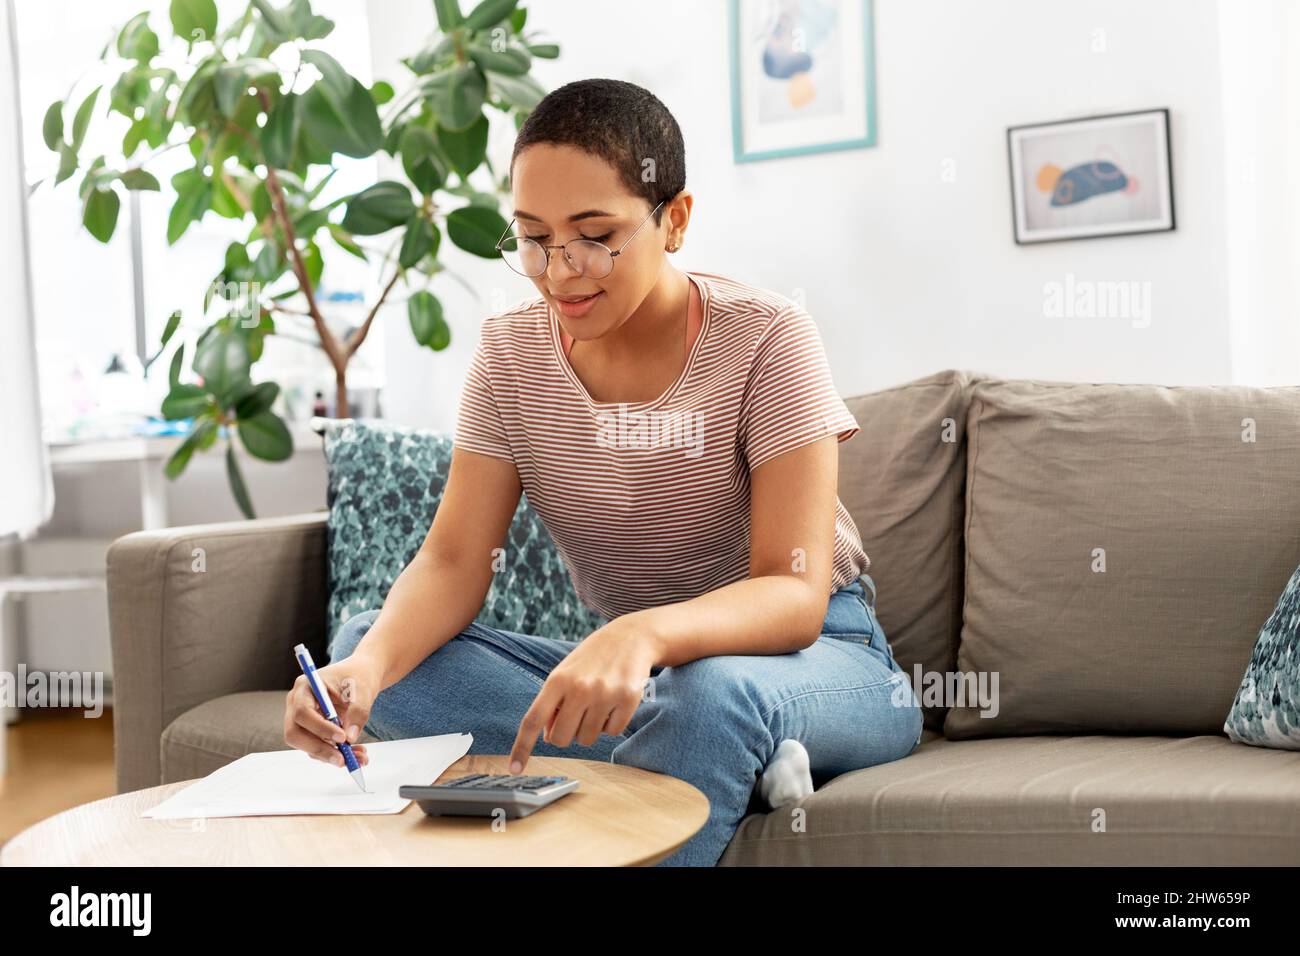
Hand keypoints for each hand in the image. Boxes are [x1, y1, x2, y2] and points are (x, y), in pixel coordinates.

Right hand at [283, 653, 382, 767]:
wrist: (361, 677)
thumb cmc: (359, 677)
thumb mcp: (363, 691)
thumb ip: (358, 712)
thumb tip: (351, 738)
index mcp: (305, 687)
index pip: (303, 712)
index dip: (320, 728)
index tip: (342, 737)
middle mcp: (297, 703)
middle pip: (295, 733)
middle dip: (319, 749)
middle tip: (342, 759)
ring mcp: (302, 719)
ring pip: (306, 745)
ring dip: (331, 755)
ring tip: (359, 757)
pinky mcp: (311, 731)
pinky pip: (318, 747)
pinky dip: (336, 754)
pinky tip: (356, 754)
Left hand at [508, 615, 658, 773]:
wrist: (630, 637)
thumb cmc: (592, 659)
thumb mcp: (565, 673)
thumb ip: (552, 703)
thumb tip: (547, 736)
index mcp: (558, 680)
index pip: (533, 719)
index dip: (522, 746)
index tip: (515, 768)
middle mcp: (580, 688)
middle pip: (561, 739)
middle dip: (566, 734)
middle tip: (575, 716)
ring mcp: (605, 695)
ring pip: (587, 738)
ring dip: (590, 728)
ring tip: (597, 702)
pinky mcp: (628, 700)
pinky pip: (612, 732)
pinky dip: (611, 723)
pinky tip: (614, 702)